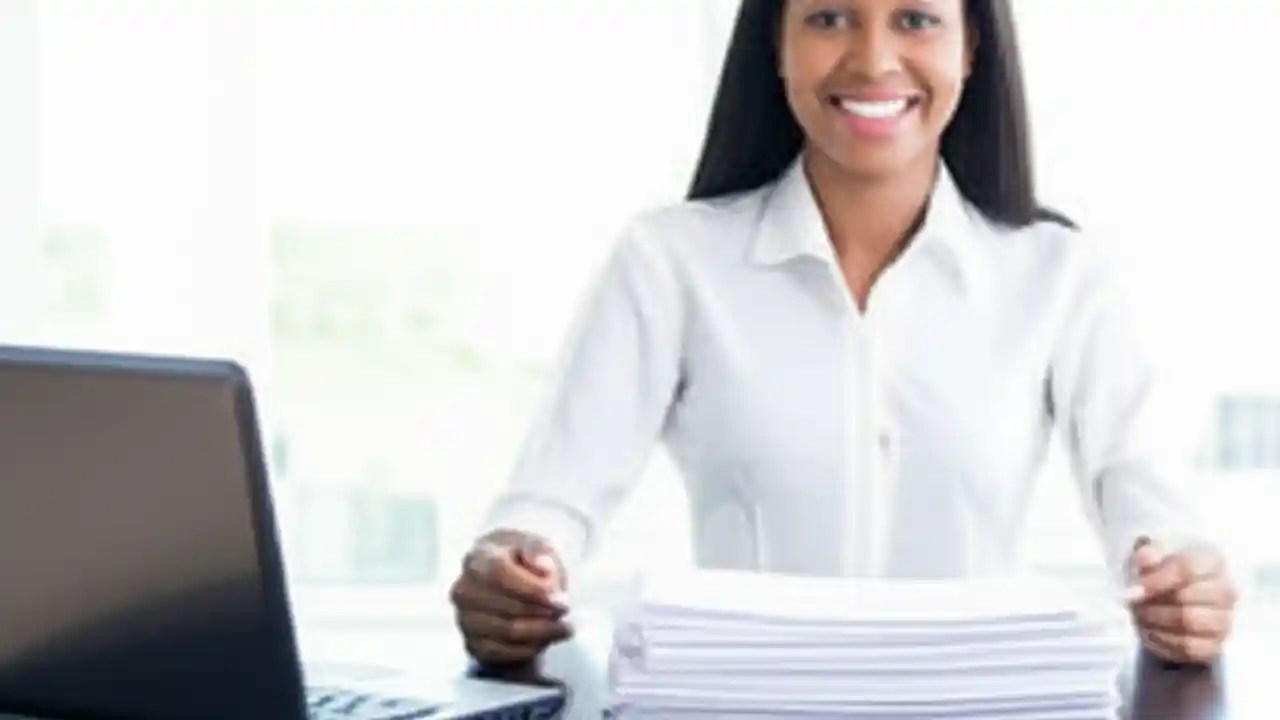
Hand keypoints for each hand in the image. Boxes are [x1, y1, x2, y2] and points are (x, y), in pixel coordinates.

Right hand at [450, 529, 572, 664]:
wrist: (507, 585)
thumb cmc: (524, 562)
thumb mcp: (536, 545)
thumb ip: (538, 551)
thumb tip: (542, 566)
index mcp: (479, 557)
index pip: (501, 575)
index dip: (533, 590)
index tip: (561, 599)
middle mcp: (464, 589)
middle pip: (508, 607)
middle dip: (544, 612)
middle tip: (566, 611)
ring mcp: (465, 618)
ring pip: (508, 632)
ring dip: (542, 633)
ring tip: (564, 628)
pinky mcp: (472, 643)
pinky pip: (502, 653)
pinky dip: (529, 649)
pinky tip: (546, 639)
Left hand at [1126, 537, 1236, 663]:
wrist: (1168, 599)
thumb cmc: (1159, 572)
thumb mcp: (1149, 556)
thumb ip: (1147, 555)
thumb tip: (1145, 561)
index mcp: (1211, 561)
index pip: (1188, 568)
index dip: (1158, 580)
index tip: (1134, 590)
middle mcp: (1225, 590)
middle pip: (1187, 598)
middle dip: (1153, 603)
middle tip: (1133, 604)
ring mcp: (1224, 620)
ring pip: (1189, 623)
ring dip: (1157, 621)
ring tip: (1140, 616)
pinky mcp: (1214, 645)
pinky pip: (1189, 647)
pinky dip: (1163, 640)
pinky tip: (1149, 631)